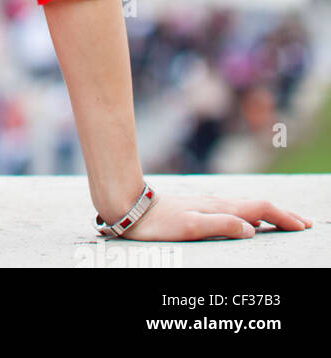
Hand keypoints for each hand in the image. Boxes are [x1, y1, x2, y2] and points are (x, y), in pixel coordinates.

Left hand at [117, 191, 313, 241]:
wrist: (129, 205)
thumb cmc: (158, 222)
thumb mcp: (190, 227)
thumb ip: (221, 225)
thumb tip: (251, 230)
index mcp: (219, 208)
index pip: (259, 210)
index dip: (282, 217)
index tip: (302, 226)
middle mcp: (215, 203)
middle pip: (256, 205)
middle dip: (281, 214)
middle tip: (303, 223)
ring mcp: (206, 203)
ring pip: (244, 205)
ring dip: (266, 212)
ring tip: (282, 220)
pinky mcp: (196, 206)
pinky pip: (231, 208)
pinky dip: (248, 212)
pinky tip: (246, 219)